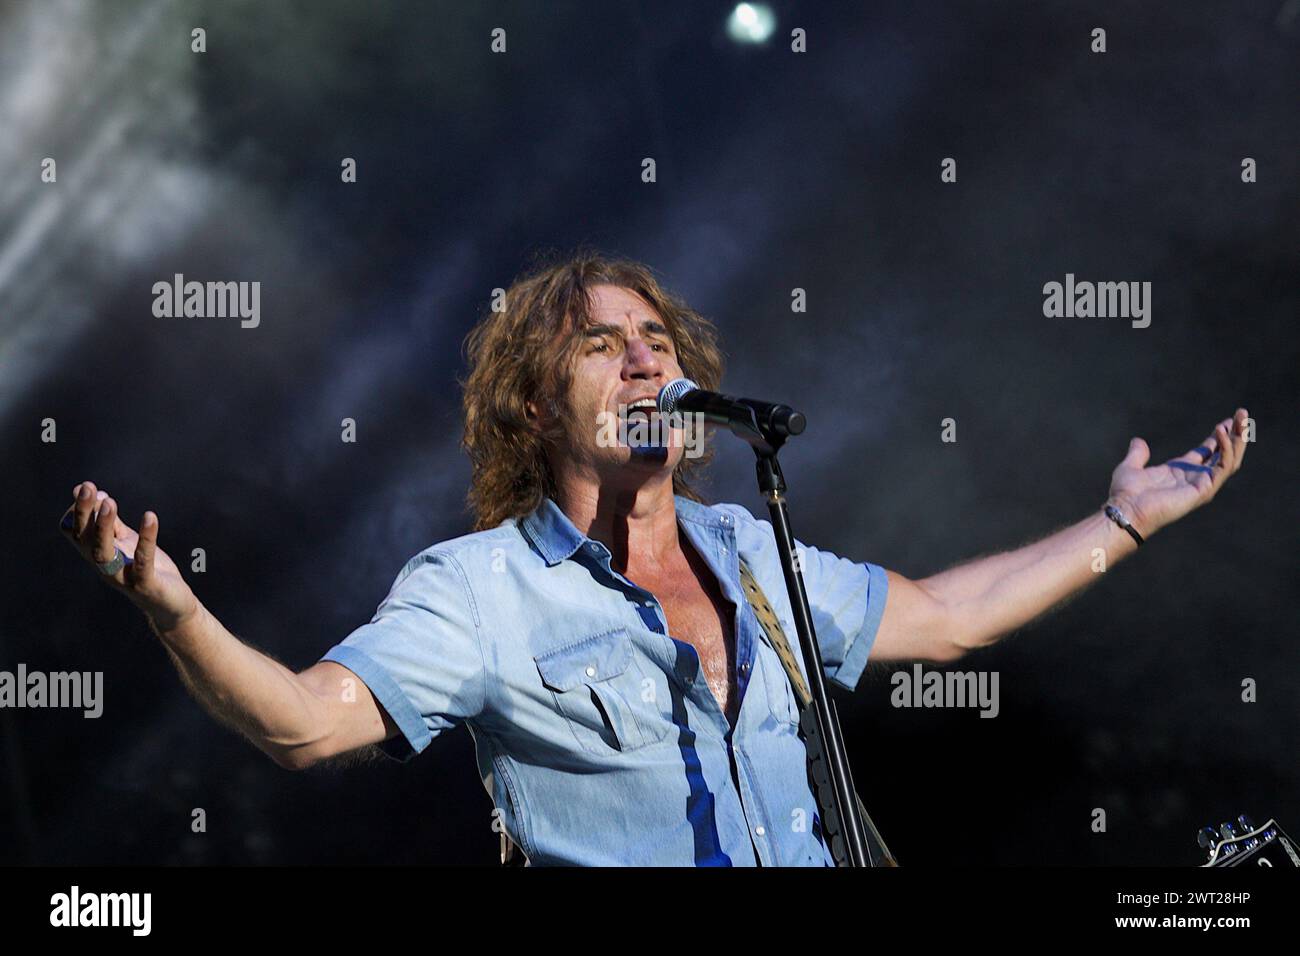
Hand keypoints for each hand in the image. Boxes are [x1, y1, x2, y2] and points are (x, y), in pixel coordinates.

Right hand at [58, 480, 199, 633]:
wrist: (172, 605)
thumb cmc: (149, 571)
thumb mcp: (128, 543)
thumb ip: (112, 522)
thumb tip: (96, 493)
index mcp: (98, 555)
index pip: (74, 533)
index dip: (78, 511)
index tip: (87, 487)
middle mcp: (104, 567)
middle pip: (85, 540)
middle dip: (85, 513)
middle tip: (89, 487)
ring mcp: (123, 578)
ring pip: (104, 554)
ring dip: (104, 527)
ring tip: (109, 502)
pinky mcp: (145, 585)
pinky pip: (142, 562)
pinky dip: (146, 539)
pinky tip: (150, 516)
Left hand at [1106, 408, 1249, 538]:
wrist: (1126, 509)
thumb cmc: (1126, 494)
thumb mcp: (1131, 467)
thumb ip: (1137, 454)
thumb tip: (1137, 441)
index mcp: (1180, 470)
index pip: (1207, 452)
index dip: (1219, 437)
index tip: (1228, 421)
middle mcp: (1194, 477)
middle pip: (1224, 453)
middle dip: (1235, 434)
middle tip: (1242, 413)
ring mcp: (1202, 484)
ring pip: (1230, 459)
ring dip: (1238, 439)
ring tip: (1241, 418)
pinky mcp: (1204, 490)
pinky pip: (1223, 467)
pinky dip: (1226, 449)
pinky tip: (1222, 433)